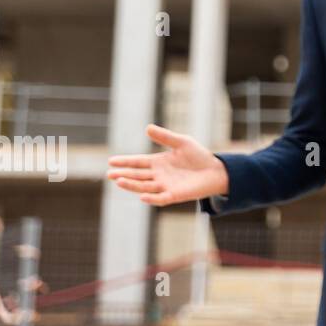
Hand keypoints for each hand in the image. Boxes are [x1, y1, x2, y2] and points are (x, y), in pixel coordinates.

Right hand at [105, 124, 229, 206]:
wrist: (215, 170)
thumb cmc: (198, 156)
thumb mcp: (181, 142)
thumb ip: (165, 137)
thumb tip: (147, 127)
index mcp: (158, 162)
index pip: (137, 162)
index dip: (125, 161)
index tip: (110, 161)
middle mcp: (158, 175)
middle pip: (137, 175)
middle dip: (123, 174)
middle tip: (109, 174)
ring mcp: (165, 186)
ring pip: (144, 187)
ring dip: (132, 185)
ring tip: (119, 181)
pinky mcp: (174, 195)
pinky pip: (160, 198)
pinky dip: (151, 198)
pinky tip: (142, 195)